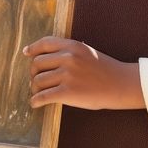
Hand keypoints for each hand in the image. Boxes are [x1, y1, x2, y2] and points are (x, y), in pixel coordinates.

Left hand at [25, 36, 144, 110]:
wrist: (121, 84)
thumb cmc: (105, 70)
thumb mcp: (86, 52)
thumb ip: (68, 52)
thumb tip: (45, 58)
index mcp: (72, 45)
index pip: (45, 43)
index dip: (33, 49)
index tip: (26, 53)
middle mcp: (68, 57)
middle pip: (37, 63)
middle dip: (34, 73)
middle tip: (36, 81)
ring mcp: (67, 75)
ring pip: (38, 81)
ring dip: (34, 89)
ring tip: (38, 93)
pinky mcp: (67, 92)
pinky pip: (42, 96)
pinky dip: (35, 101)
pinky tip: (36, 104)